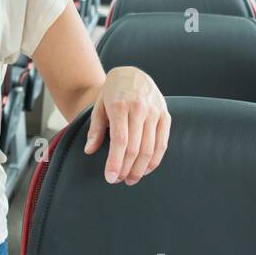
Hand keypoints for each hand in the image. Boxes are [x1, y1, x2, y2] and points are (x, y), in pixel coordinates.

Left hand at [84, 67, 169, 184]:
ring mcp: (155, 112)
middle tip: (119, 180)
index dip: (116, 162)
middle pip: (135, 148)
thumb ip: (95, 130)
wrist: (131, 74)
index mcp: (120, 106)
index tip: (110, 178)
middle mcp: (140, 109)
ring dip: (141, 168)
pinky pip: (162, 143)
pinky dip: (155, 160)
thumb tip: (89, 151)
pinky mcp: (165, 115)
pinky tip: (146, 169)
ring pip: (150, 148)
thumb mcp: (98, 107)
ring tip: (131, 179)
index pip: (120, 141)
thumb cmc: (112, 93)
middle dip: (127, 169)